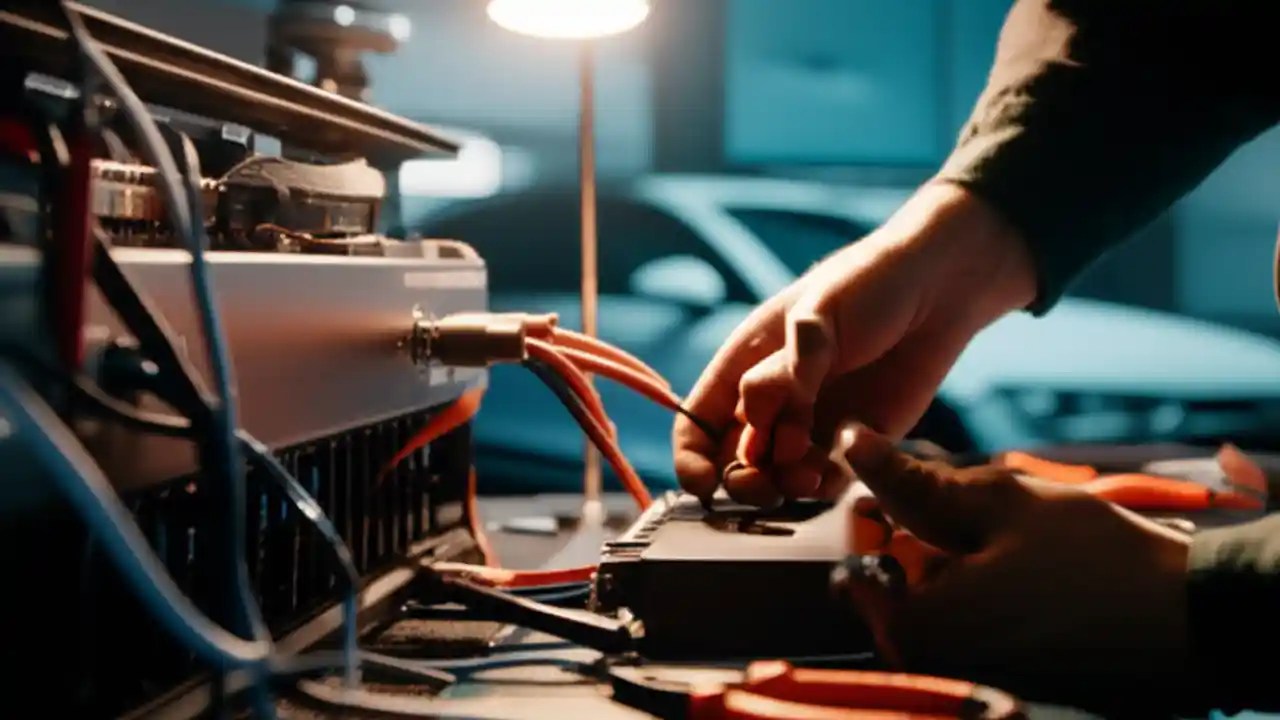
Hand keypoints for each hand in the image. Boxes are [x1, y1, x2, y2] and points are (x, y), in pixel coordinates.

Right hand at [673, 182, 1037, 505]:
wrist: (940, 289)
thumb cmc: (868, 283)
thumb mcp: (818, 312)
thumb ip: (787, 365)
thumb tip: (755, 414)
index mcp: (746, 364)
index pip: (697, 421)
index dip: (691, 457)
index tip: (702, 481)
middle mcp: (773, 402)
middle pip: (733, 461)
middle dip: (740, 480)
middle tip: (762, 483)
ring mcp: (811, 425)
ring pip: (778, 478)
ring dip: (784, 486)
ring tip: (807, 475)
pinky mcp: (854, 442)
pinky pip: (827, 480)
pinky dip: (824, 486)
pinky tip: (835, 470)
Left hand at [838, 427, 1192, 698]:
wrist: (1193, 624)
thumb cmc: (1098, 563)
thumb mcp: (1001, 504)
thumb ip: (917, 481)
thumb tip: (852, 444)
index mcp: (916, 630)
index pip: (856, 567)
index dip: (885, 520)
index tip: (932, 500)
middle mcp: (932, 668)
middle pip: (899, 588)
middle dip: (932, 546)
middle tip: (994, 525)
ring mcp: (971, 677)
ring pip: (941, 605)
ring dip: (965, 569)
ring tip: (1026, 556)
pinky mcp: (1007, 679)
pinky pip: (977, 630)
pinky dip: (993, 598)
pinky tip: (1038, 581)